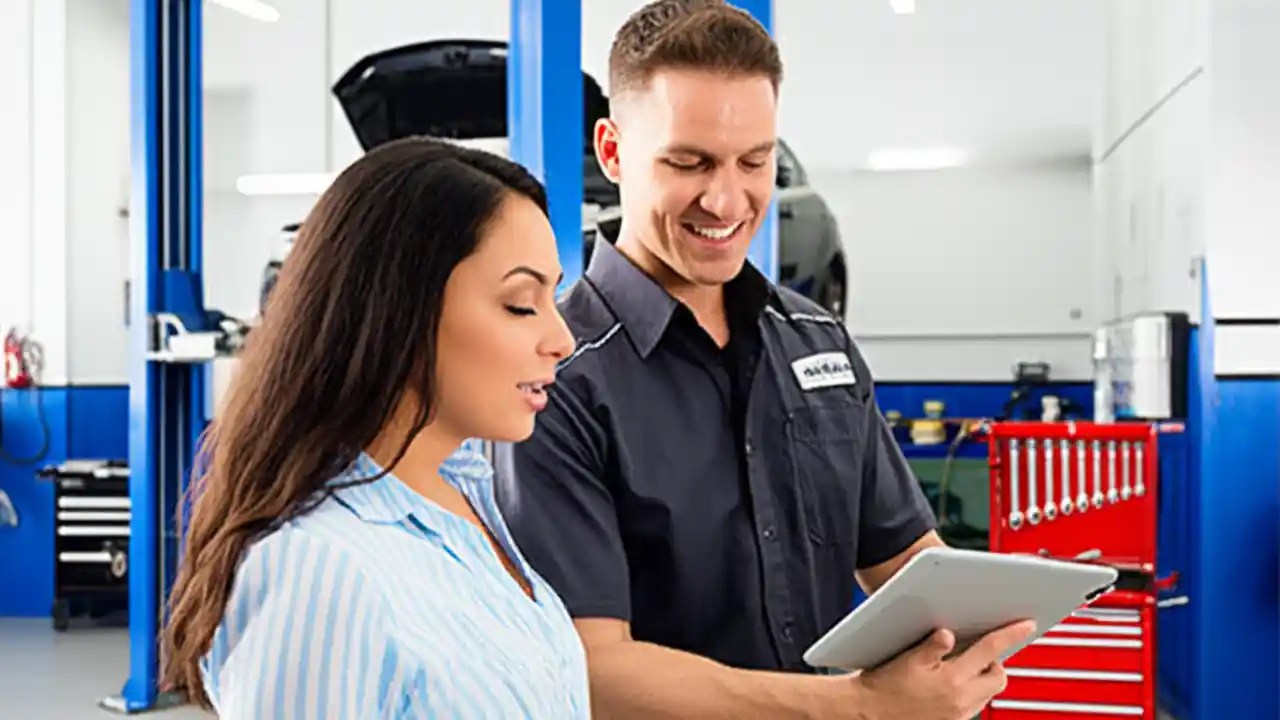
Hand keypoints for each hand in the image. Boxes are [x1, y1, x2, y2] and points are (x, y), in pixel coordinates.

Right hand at [851, 620, 1036, 719]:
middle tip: (981, 651)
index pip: (991, 651)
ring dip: (984, 677)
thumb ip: (931, 646)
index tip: (1026, 624)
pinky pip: (975, 705)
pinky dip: (972, 692)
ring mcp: (958, 714)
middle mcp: (961, 700)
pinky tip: (953, 683)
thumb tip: (948, 633)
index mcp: (951, 678)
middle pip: (999, 677)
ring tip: (964, 665)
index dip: (1011, 634)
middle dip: (997, 662)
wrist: (868, 712)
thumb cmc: (883, 686)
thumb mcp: (906, 660)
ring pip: (989, 693)